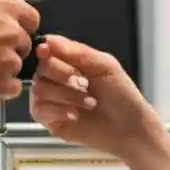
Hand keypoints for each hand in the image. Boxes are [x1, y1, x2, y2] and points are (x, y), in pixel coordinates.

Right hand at [0, 0, 39, 102]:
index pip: (30, 17)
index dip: (20, 26)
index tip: (11, 32)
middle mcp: (9, 29)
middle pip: (24, 42)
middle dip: (9, 48)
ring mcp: (9, 57)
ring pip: (17, 66)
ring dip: (2, 69)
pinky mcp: (2, 83)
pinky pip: (12, 88)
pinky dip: (0, 88)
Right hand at [30, 35, 159, 160]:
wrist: (129, 127)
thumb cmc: (121, 94)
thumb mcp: (104, 65)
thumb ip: (77, 51)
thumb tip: (48, 41)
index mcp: (67, 61)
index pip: (45, 48)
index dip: (45, 50)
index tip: (48, 52)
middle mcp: (54, 78)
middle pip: (40, 68)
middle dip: (63, 74)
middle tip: (85, 83)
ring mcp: (50, 99)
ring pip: (39, 89)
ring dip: (66, 95)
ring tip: (90, 102)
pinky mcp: (49, 120)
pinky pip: (39, 110)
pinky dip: (58, 110)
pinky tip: (75, 114)